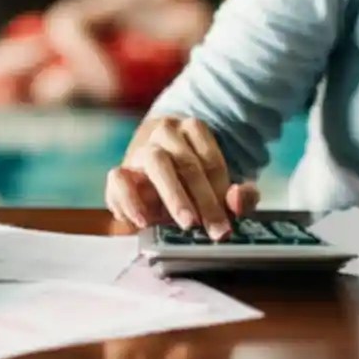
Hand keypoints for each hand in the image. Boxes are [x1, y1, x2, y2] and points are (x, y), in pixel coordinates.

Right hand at [105, 117, 260, 239]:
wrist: (152, 170)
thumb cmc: (193, 180)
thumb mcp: (221, 187)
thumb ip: (240, 196)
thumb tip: (237, 201)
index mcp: (193, 129)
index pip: (210, 159)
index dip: (221, 191)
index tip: (228, 220)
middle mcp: (166, 133)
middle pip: (187, 161)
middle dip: (203, 199)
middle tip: (213, 229)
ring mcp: (140, 150)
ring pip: (155, 162)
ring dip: (174, 195)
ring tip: (187, 223)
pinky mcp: (120, 171)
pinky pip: (118, 178)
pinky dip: (130, 200)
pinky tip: (143, 222)